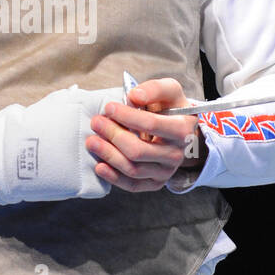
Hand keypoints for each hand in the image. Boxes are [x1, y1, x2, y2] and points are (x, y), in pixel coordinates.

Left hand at [85, 76, 207, 192]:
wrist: (179, 132)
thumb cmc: (171, 109)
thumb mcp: (169, 91)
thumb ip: (154, 89)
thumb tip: (134, 97)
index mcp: (182, 130)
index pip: (151, 125)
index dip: (126, 116)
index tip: (109, 108)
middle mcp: (177, 154)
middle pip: (138, 150)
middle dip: (112, 135)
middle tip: (96, 122)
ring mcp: (166, 172)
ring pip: (133, 169)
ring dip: (108, 155)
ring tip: (92, 141)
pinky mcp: (155, 183)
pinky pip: (133, 185)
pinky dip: (113, 177)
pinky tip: (100, 166)